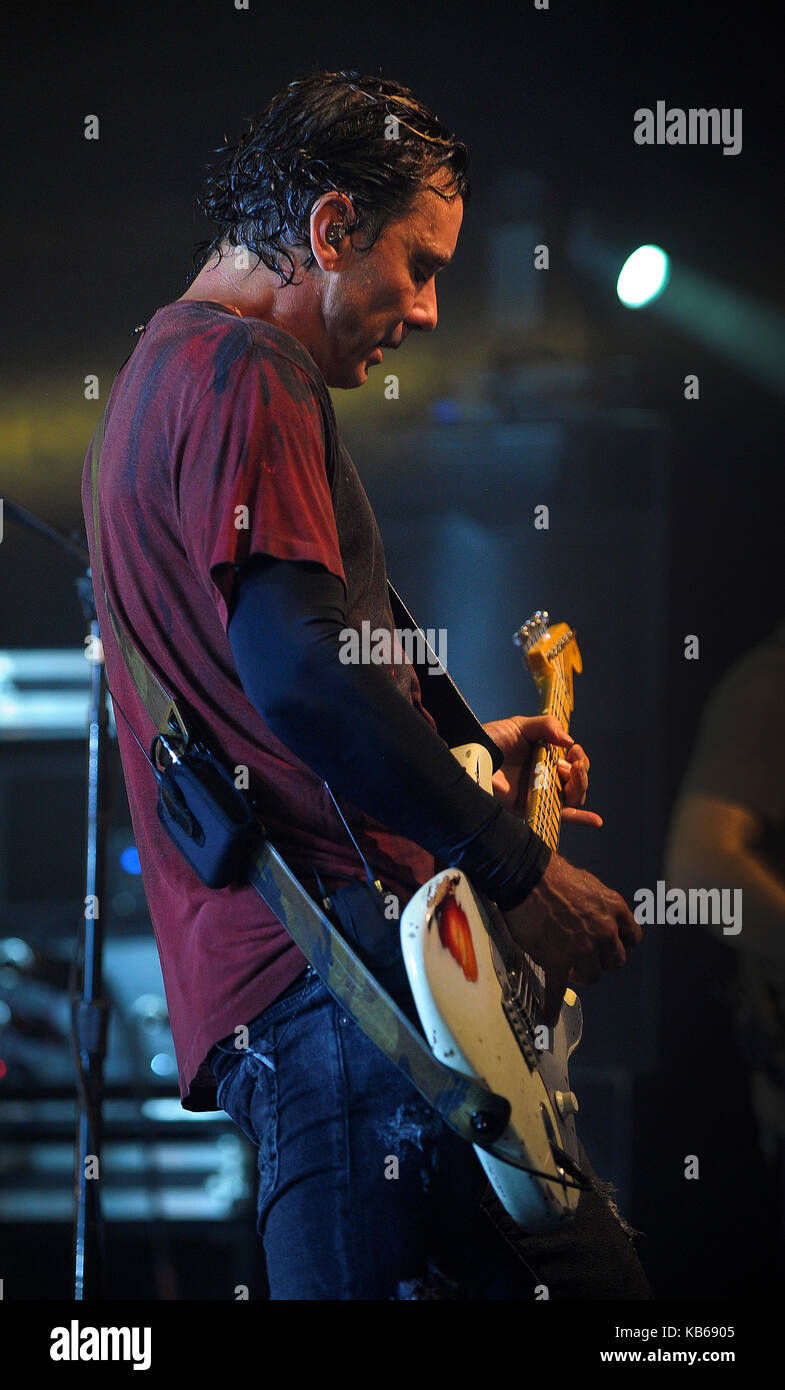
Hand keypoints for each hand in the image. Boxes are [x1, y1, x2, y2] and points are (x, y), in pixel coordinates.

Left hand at [483, 714, 601, 827]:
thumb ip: (546, 726)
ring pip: (571, 797)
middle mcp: (543, 777)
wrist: (470, 756)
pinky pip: (558, 816)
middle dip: (581, 771)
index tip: (573, 749)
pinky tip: (596, 821)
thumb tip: (568, 741)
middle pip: (576, 781)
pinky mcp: (530, 808)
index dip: (578, 758)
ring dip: (580, 786)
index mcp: (543, 758)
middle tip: (574, 762)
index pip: (572, 762)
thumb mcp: (520, 726)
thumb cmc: (490, 740)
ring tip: (573, 773)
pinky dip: (579, 819)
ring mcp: (538, 793)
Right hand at [501, 854, 642, 1026]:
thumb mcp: (589, 883)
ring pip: (592, 977)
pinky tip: (548, 1016)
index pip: (632, 938)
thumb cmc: (553, 874)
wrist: (525, 876)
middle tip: (585, 956)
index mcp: (614, 909)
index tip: (609, 945)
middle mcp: (603, 931)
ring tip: (567, 968)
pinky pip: (556, 990)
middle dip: (601, 960)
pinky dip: (552, 1004)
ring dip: (580, 974)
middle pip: (615, 962)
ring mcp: (581, 949)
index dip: (619, 943)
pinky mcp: (557, 961)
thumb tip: (595, 915)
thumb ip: (599, 906)